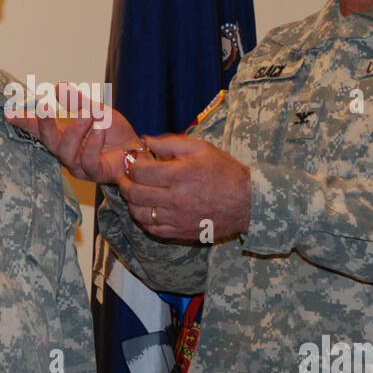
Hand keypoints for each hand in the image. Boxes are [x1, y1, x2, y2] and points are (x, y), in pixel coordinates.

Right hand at [4, 82, 141, 183]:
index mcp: (63, 136)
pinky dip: (92, 143)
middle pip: (48, 141)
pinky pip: (88, 160)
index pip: (39, 129)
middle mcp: (67, 152)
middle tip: (44, 107)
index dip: (24, 121)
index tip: (8, 112)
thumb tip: (58, 87)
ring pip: (66, 152)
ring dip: (76, 130)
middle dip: (44, 125)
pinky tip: (99, 130)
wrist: (138, 149)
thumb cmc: (115, 133)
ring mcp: (79, 165)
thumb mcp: (96, 110)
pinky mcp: (94, 173)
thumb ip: (77, 102)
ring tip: (88, 115)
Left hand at [117, 134, 250, 240]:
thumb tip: (146, 140)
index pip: (140, 172)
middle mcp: (175, 198)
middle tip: (125, 178)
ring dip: (131, 202)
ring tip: (134, 193)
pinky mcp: (180, 231)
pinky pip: (152, 229)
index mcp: (179, 174)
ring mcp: (177, 218)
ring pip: (139, 213)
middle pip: (134, 193)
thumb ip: (171, 142)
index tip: (131, 162)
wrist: (247, 202)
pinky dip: (143, 219)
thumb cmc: (225, 172)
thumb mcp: (201, 148)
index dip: (130, 165)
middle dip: (124, 183)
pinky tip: (145, 210)